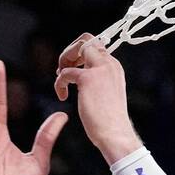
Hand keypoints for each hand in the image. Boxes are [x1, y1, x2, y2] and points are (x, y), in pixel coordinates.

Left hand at [54, 34, 141, 162]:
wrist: (115, 135)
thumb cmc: (109, 121)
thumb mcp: (106, 94)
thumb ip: (96, 80)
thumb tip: (76, 75)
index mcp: (114, 67)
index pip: (96, 46)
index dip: (79, 53)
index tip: (72, 69)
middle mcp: (109, 64)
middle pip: (86, 39)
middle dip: (69, 51)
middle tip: (63, 70)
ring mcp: (100, 70)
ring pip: (78, 46)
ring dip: (63, 59)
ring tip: (60, 78)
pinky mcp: (88, 79)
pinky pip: (65, 72)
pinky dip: (59, 83)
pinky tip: (62, 96)